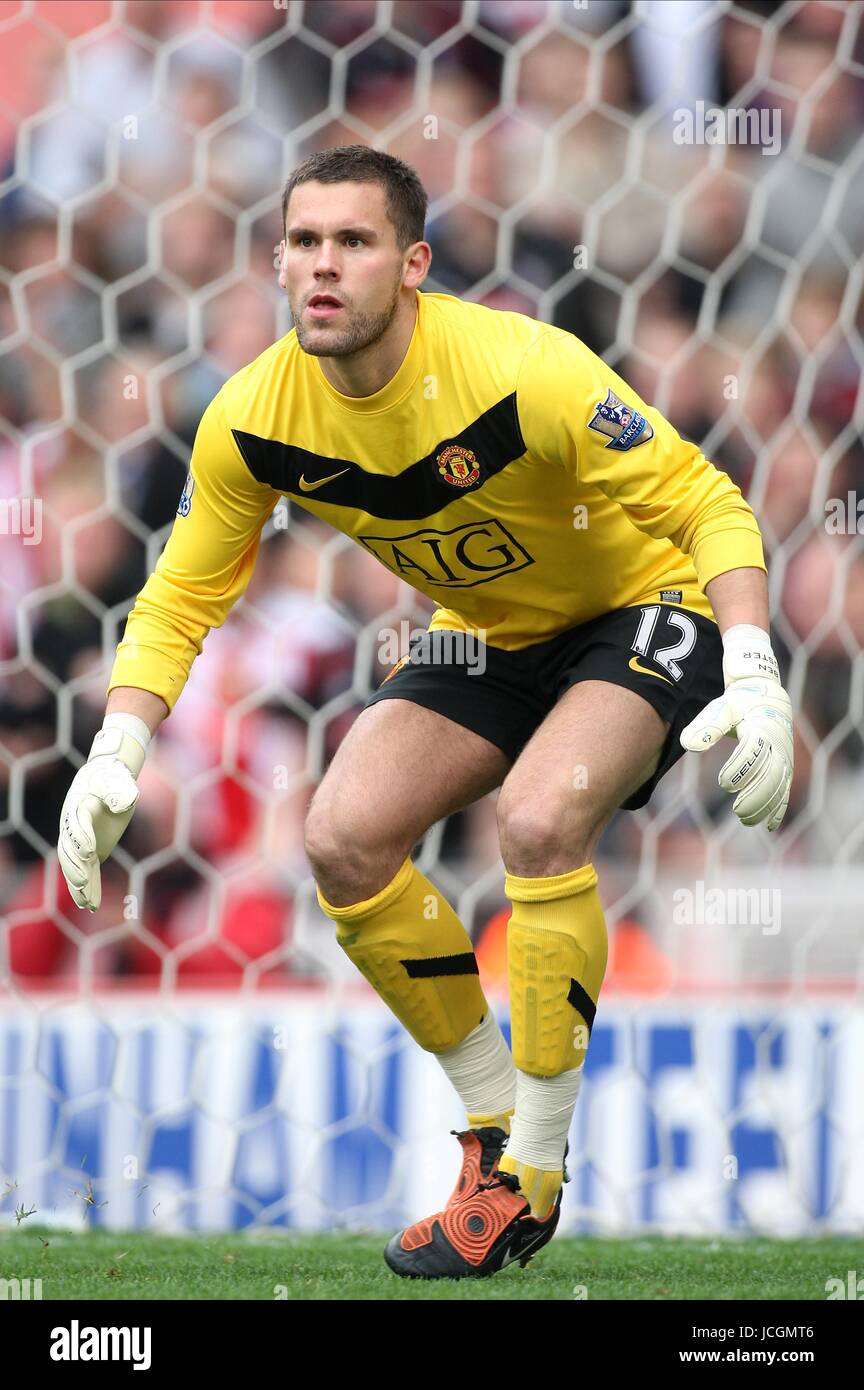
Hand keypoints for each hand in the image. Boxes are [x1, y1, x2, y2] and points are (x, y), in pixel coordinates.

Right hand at [57, 719, 147, 910]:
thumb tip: (123, 803)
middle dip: (75, 867)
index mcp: (78, 807)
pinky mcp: (90, 853)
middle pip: (70, 850)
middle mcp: (73, 827)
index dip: (82, 838)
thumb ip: (119, 791)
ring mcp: (79, 842)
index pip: (77, 826)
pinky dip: (89, 888)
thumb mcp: (118, 781)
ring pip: (74, 866)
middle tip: (82, 882)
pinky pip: (87, 872)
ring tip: (87, 903)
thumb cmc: (113, 779)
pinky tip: (92, 906)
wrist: (105, 780)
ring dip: (79, 885)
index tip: (89, 851)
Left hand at [680, 626, 792, 831]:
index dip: (741, 768)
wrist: (765, 694)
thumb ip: (706, 725)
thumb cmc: (738, 702)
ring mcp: (783, 755)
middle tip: (738, 811)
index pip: (754, 750)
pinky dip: (778, 807)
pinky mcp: (784, 765)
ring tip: (746, 820)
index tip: (723, 783)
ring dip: (766, 805)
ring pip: (780, 785)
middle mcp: (778, 742)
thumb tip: (687, 744)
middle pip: (772, 774)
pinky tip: (768, 825)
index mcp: (762, 725)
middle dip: (757, 795)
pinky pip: (785, 788)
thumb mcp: (720, 707)